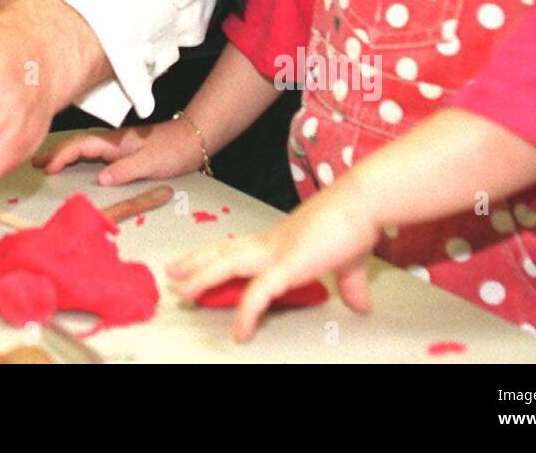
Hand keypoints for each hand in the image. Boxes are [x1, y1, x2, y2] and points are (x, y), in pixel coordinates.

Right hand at [33, 121, 205, 184]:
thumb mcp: (150, 163)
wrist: (192, 141)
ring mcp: (115, 146)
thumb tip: (100, 178)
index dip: (62, 156)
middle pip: (76, 144)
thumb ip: (125, 170)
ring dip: (63, 154)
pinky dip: (76, 157)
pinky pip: (91, 153)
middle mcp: (111, 142)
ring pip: (82, 148)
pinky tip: (73, 164)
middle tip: (33, 162)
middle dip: (54, 152)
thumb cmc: (172, 150)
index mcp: (114, 142)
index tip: (47, 168)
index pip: (81, 146)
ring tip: (44, 164)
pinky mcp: (121, 152)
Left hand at [166, 176, 381, 340]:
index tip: (197, 261)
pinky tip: (239, 331)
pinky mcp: (288, 266)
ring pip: (227, 266)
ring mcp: (276, 253)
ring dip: (202, 277)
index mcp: (280, 240)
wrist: (363, 203)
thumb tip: (361, 304)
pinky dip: (246, 312)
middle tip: (172, 271)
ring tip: (182, 289)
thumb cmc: (355, 224)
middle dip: (196, 262)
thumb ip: (349, 284)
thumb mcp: (348, 261)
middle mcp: (270, 243)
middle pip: (223, 252)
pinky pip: (258, 294)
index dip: (215, 254)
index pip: (239, 246)